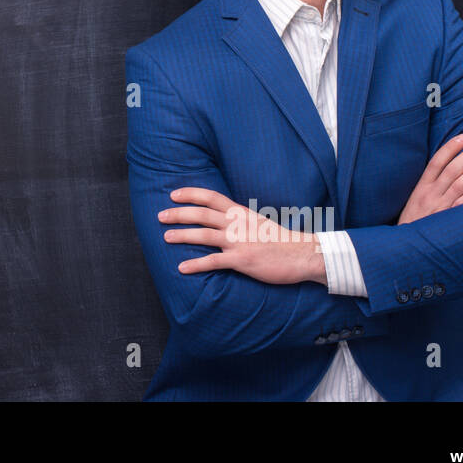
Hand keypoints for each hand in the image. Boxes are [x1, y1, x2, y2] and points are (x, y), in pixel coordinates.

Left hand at [159, 188, 321, 284]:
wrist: (302, 254)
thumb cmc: (280, 240)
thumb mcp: (258, 223)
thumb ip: (239, 220)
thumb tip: (222, 220)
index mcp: (240, 213)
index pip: (211, 197)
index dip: (191, 194)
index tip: (173, 194)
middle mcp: (237, 224)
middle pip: (202, 214)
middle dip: (179, 214)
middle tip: (161, 215)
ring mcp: (239, 242)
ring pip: (204, 235)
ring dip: (182, 236)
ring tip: (166, 237)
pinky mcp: (242, 260)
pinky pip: (214, 262)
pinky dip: (196, 265)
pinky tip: (182, 268)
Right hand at [397, 134, 462, 224]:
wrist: (404, 248)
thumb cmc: (413, 224)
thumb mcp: (414, 202)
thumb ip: (429, 188)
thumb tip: (447, 172)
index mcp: (420, 188)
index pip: (435, 162)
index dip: (449, 148)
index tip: (462, 137)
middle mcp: (429, 195)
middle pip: (451, 170)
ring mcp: (439, 208)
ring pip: (459, 184)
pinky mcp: (447, 221)